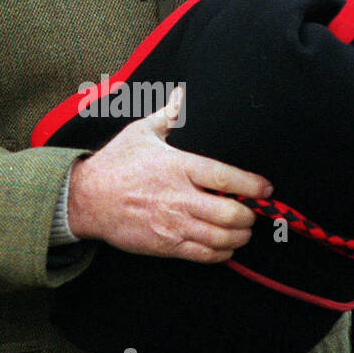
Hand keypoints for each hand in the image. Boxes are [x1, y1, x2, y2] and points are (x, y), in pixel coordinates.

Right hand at [66, 86, 272, 261]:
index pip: (226, 178)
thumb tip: (179, 97)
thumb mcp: (140, 133)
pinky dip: (221, 253)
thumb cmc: (115, 165)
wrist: (87, 199)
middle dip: (250, 216)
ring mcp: (174, 223)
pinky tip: (225, 247)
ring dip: (240, 236)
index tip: (266, 189)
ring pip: (222, 238)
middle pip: (231, 213)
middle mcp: (181, 197)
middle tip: (253, 213)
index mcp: (179, 166)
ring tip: (243, 230)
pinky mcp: (166, 244)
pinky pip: (204, 255)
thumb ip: (167, 117)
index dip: (252, 185)